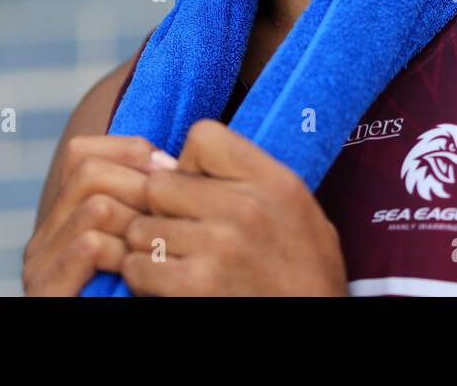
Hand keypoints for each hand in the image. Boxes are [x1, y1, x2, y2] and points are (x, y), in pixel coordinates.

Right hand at [22, 134, 160, 295]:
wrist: (114, 326)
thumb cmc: (137, 297)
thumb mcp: (136, 242)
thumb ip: (139, 205)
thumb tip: (169, 162)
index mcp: (59, 221)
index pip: (81, 152)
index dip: (129, 153)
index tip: (169, 171)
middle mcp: (41, 239)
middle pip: (87, 171)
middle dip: (139, 185)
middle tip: (172, 209)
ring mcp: (40, 267)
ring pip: (95, 205)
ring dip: (139, 221)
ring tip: (162, 244)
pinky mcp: (47, 294)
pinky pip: (91, 245)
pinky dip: (127, 251)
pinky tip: (144, 268)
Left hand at [119, 120, 348, 295]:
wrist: (318, 319)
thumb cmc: (307, 272)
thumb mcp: (298, 207)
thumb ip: (251, 178)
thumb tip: (183, 161)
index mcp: (274, 181)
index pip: (202, 136)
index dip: (190, 162)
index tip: (199, 187)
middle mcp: (245, 208)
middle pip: (159, 184)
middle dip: (161, 207)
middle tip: (182, 228)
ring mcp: (219, 247)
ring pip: (141, 227)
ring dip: (150, 244)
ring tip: (177, 258)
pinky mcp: (196, 286)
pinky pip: (138, 267)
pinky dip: (145, 277)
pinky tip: (170, 282)